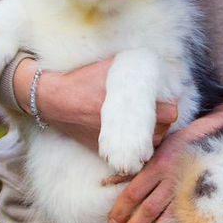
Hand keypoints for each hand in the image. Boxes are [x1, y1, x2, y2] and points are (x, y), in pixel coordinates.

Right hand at [13, 58, 177, 149]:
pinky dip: (136, 147)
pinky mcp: (105, 151)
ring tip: (146, 123)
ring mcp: (115, 143)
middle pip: (163, 131)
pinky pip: (132, 156)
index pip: (169, 113)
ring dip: (152, 135)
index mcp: (128, 106)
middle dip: (162, 121)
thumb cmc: (83, 80)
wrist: (53, 99)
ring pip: (150, 146)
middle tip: (156, 110)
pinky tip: (133, 135)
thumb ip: (135, 67)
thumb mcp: (111, 66)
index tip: (163, 99)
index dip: (168, 105)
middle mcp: (124, 128)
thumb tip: (156, 66)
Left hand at [108, 94, 222, 222]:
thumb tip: (115, 181)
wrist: (222, 133)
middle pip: (148, 208)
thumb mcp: (162, 146)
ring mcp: (190, 189)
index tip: (113, 222)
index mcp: (159, 164)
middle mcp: (172, 178)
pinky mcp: (204, 197)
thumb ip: (142, 164)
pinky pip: (188, 220)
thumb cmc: (189, 141)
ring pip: (166, 217)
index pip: (134, 192)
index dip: (121, 210)